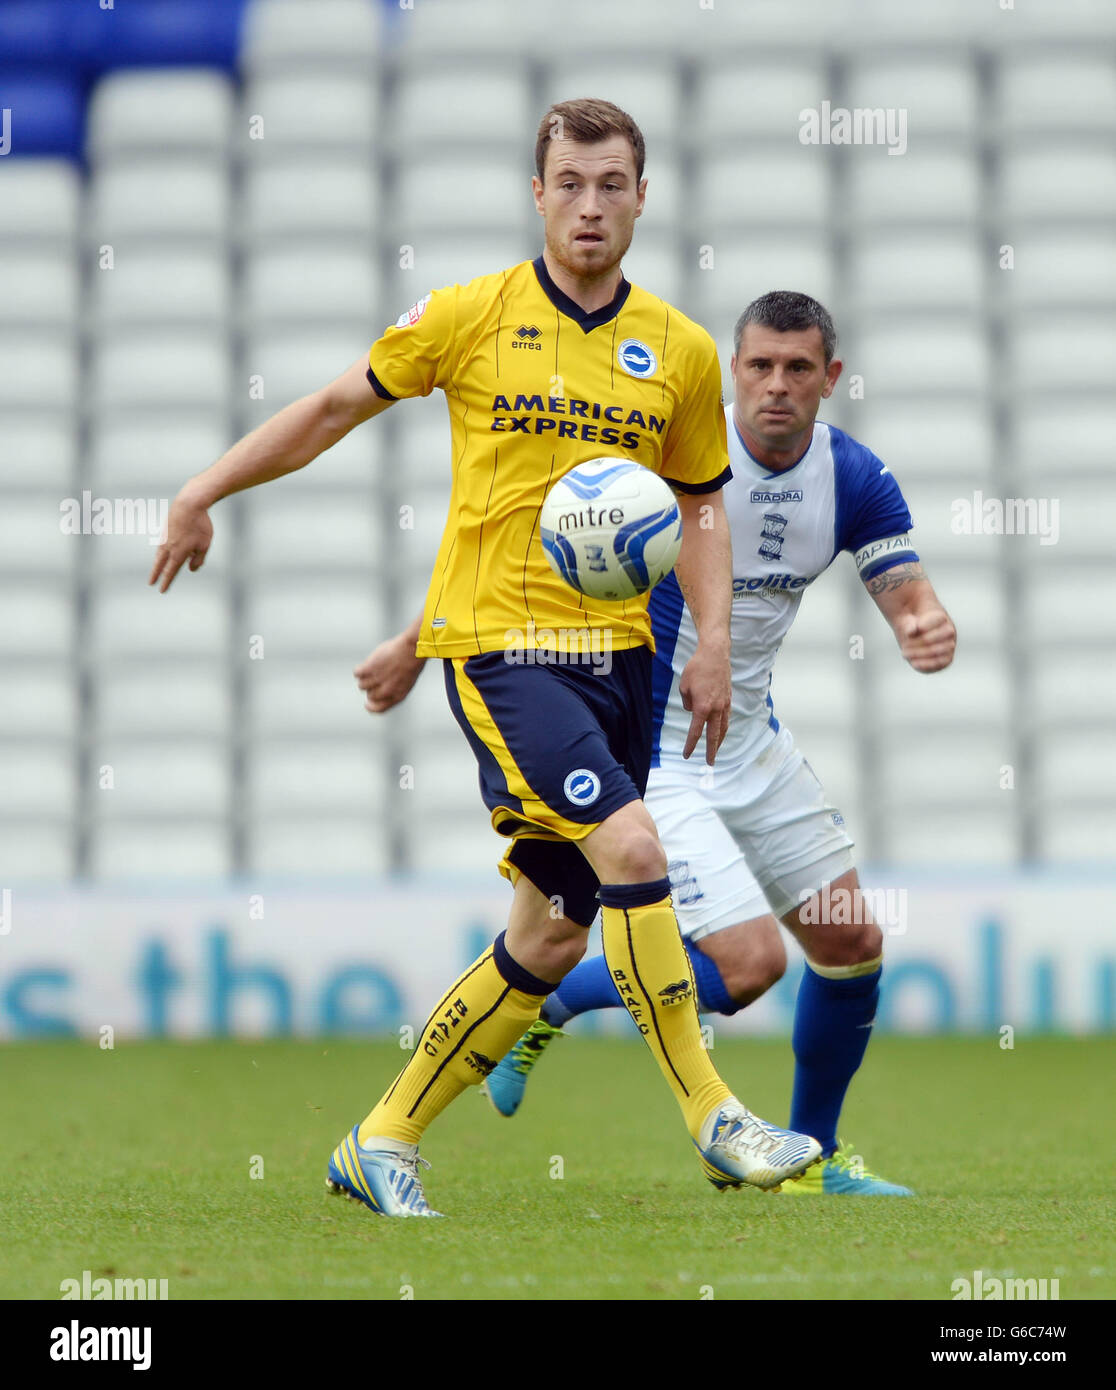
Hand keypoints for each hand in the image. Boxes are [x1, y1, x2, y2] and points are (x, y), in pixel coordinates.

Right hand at [148, 489, 212, 592]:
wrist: (189, 503)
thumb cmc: (200, 525)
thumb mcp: (205, 544)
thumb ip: (198, 559)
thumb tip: (191, 569)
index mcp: (178, 553)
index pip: (170, 572)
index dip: (166, 582)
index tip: (161, 590)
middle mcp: (168, 546)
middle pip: (160, 564)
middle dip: (155, 575)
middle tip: (150, 583)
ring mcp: (164, 537)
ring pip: (159, 553)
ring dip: (157, 563)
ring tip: (156, 569)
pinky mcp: (164, 528)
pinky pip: (161, 544)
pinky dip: (161, 551)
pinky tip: (163, 551)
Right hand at [355, 632, 425, 711]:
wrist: (412, 648)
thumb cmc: (412, 662)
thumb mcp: (407, 680)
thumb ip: (393, 689)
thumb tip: (375, 692)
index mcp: (397, 696)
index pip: (378, 709)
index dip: (371, 706)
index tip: (367, 703)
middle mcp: (386, 691)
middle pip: (370, 695)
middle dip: (372, 687)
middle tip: (378, 675)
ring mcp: (377, 680)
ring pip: (362, 685)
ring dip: (365, 677)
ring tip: (375, 667)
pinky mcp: (369, 668)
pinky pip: (357, 673)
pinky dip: (359, 669)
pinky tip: (367, 664)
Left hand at [678, 644, 730, 763]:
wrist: (715, 654)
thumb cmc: (696, 669)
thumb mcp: (684, 687)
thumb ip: (687, 702)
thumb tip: (693, 710)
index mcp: (702, 707)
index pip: (695, 731)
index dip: (691, 745)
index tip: (687, 755)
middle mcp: (716, 708)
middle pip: (714, 735)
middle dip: (712, 750)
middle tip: (710, 763)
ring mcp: (724, 704)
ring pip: (723, 727)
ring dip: (720, 741)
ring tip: (716, 750)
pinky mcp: (728, 698)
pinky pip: (726, 717)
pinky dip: (723, 727)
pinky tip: (720, 730)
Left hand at [895, 607, 955, 671]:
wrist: (918, 636)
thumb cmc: (912, 626)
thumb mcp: (908, 622)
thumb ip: (909, 624)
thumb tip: (910, 632)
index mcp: (941, 617)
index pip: (938, 618)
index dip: (926, 624)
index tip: (912, 630)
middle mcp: (948, 631)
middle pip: (936, 636)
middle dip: (918, 642)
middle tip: (903, 646)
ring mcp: (949, 645)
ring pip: (936, 650)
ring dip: (919, 653)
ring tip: (904, 653)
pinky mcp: (947, 658)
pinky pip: (940, 662)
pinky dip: (926, 664)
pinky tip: (914, 663)